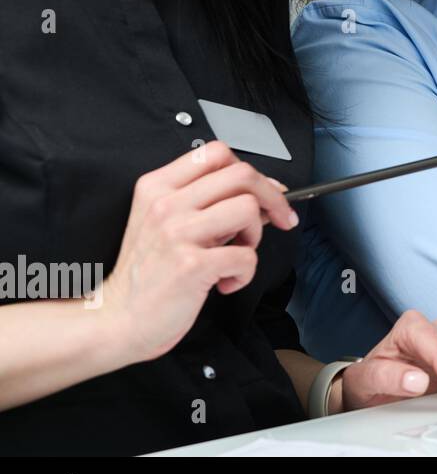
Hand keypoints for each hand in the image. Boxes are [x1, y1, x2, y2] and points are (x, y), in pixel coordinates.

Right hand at [102, 141, 297, 364]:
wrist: (118, 320)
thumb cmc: (149, 274)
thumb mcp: (171, 225)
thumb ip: (212, 204)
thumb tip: (267, 192)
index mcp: (158, 187)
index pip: (217, 153)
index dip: (252, 172)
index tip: (268, 193)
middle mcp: (165, 204)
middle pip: (242, 174)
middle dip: (272, 198)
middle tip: (280, 220)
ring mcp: (177, 233)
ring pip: (248, 209)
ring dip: (255, 235)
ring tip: (236, 254)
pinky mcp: (191, 265)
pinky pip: (246, 256)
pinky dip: (245, 273)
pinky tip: (225, 283)